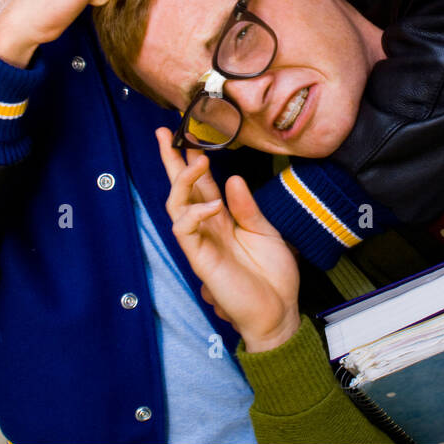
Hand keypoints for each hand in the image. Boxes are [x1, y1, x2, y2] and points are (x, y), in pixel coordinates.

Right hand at [157, 128, 300, 351]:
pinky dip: (195, 213)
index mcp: (223, 219)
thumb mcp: (265, 231)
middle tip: (164, 133)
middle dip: (171, 161)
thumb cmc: (273, 275)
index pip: (202, 184)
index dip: (193, 160)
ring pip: (176, 205)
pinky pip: (184, 230)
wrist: (279, 310)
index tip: (188, 134)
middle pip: (181, 189)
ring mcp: (201, 242)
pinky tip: (212, 205)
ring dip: (184, 180)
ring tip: (198, 161)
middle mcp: (208, 227)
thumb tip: (231, 178)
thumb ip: (246, 207)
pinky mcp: (200, 259)